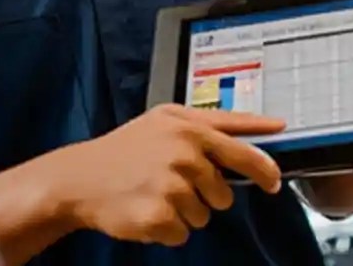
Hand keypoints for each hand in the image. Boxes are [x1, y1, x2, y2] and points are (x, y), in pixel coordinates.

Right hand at [59, 104, 284, 246]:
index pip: (242, 151)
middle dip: (205, 195)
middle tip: (171, 183)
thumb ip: (215, 122)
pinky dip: (166, 229)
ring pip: (203, 216)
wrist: (78, 179)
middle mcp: (183, 155)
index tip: (274, 181)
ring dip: (183, 212)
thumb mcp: (166, 118)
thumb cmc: (125, 148)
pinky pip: (182, 235)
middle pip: (223, 193)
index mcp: (188, 129)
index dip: (264, 168)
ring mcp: (170, 186)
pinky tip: (145, 210)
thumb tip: (270, 127)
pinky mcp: (158, 216)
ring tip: (153, 194)